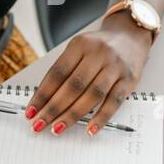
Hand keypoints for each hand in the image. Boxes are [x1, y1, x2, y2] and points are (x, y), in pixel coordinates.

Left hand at [24, 15, 152, 137]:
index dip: (42, 94)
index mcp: (80, 45)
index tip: (31, 111)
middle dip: (53, 108)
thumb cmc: (100, 47)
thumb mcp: (80, 49)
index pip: (57, 73)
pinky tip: (90, 129)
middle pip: (73, 86)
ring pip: (92, 95)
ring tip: (58, 128)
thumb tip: (45, 101)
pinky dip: (101, 118)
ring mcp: (115, 67)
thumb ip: (66, 71)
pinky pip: (114, 102)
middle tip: (40, 124)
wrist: (131, 35)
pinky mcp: (129, 80)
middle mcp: (98, 54)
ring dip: (73, 115)